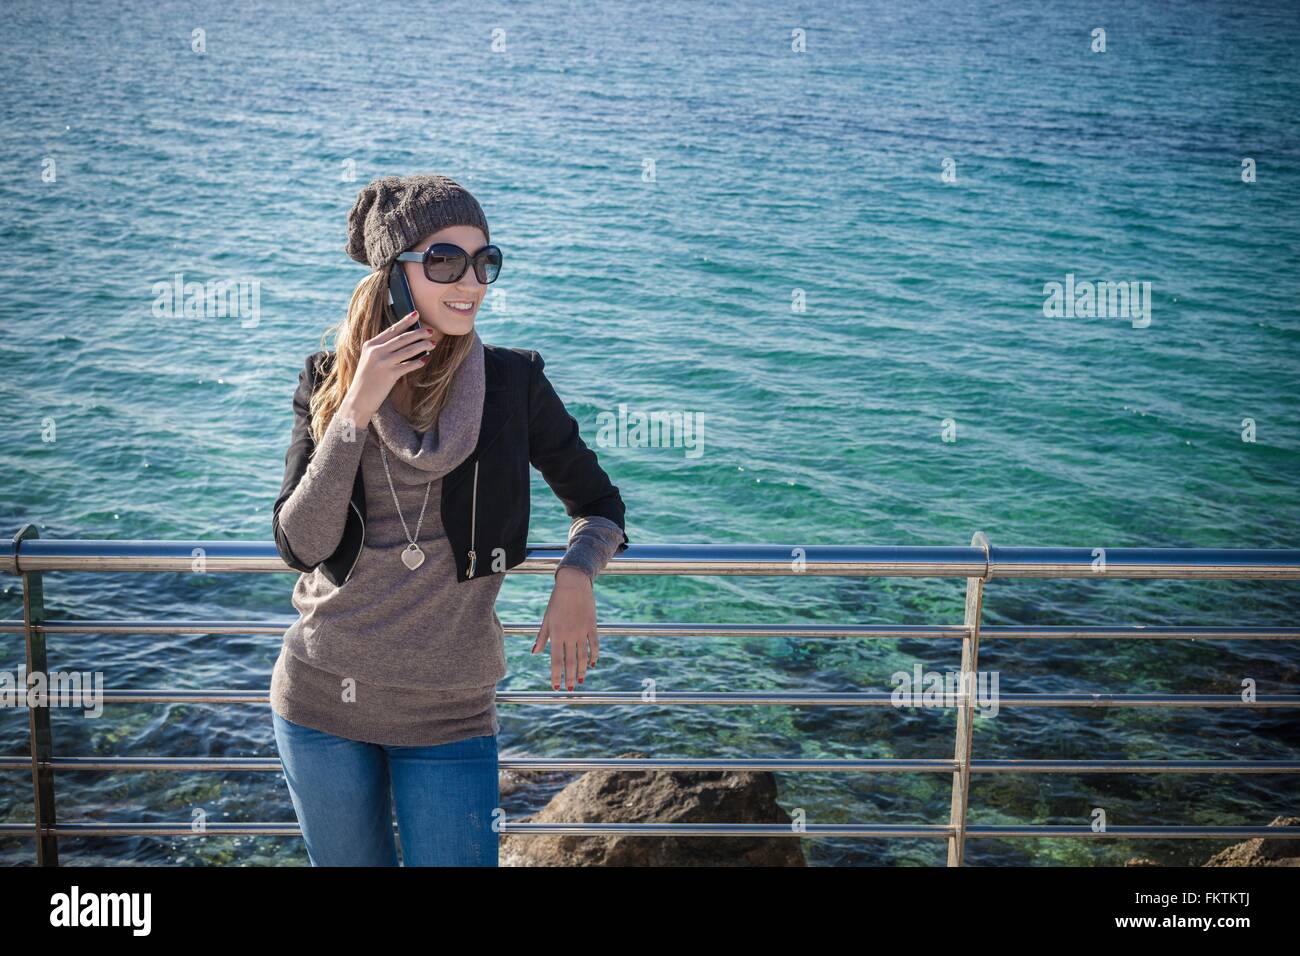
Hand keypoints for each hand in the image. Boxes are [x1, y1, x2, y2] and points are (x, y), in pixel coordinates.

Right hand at [341, 311, 436, 426]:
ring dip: (422, 346)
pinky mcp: (389, 375)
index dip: (405, 321)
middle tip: (431, 330)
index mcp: (370, 345)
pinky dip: (418, 362)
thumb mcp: (370, 360)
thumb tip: (406, 343)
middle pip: (402, 338)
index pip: (391, 330)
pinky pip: (408, 365)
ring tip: (432, 344)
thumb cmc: (366, 380)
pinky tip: (425, 360)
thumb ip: (383, 350)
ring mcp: (383, 362)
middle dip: (418, 333)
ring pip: (408, 350)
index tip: (416, 314)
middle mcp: (376, 351)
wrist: (358, 399)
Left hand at [532, 566, 598, 690]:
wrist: (573, 585)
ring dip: (581, 670)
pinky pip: (594, 645)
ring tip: (580, 681)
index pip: (556, 660)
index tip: (556, 687)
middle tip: (569, 689)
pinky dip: (594, 656)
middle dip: (569, 677)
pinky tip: (592, 665)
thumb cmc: (556, 601)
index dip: (556, 674)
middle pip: (570, 661)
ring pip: (583, 656)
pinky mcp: (592, 626)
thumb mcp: (547, 619)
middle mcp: (569, 635)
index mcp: (556, 634)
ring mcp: (582, 631)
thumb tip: (534, 652)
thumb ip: (542, 637)